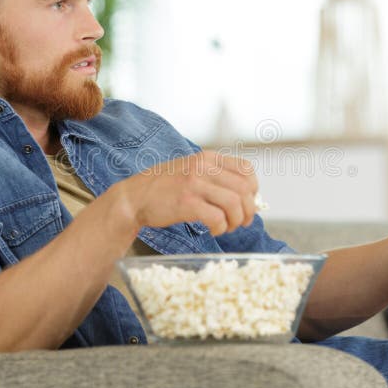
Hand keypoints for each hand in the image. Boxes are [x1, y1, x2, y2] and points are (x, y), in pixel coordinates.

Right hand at [117, 150, 257, 235]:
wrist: (134, 197)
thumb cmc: (162, 188)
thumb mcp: (191, 171)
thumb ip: (215, 177)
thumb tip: (245, 196)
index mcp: (207, 158)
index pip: (246, 169)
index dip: (253, 190)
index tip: (247, 203)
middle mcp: (203, 167)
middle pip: (244, 189)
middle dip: (248, 210)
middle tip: (241, 222)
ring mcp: (194, 184)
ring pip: (234, 204)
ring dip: (235, 221)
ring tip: (226, 227)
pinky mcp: (186, 203)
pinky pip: (217, 218)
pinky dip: (220, 228)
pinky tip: (213, 230)